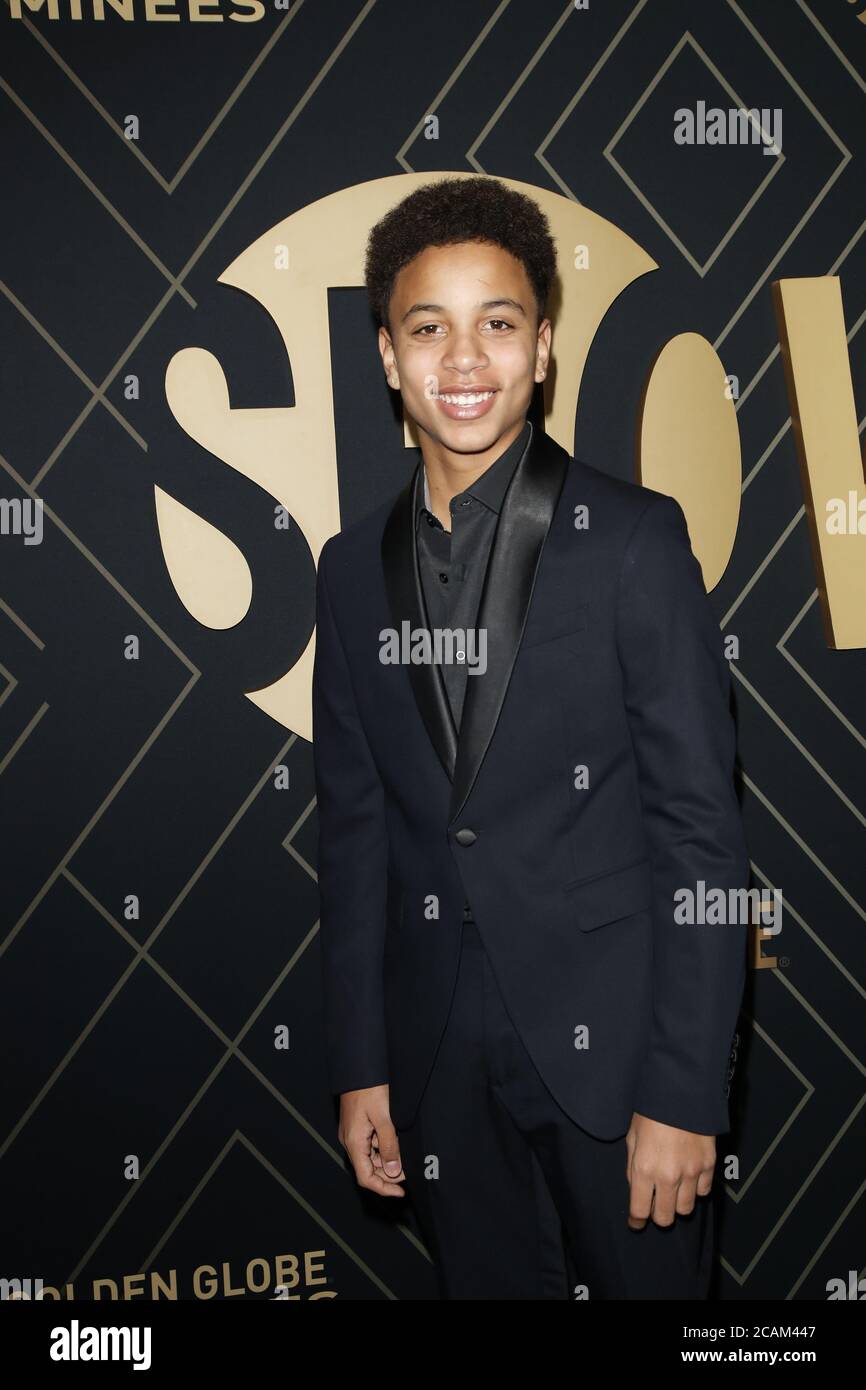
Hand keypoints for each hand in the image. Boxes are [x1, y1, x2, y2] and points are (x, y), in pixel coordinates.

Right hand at [338, 1085, 405, 1196]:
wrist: (359, 1068)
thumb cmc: (370, 1089)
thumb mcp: (384, 1118)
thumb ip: (389, 1145)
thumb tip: (394, 1170)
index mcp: (354, 1142)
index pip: (366, 1178)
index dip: (383, 1188)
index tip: (401, 1192)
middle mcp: (350, 1142)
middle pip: (368, 1170)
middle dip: (388, 1174)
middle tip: (409, 1171)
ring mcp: (352, 1134)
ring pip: (370, 1158)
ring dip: (387, 1161)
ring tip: (405, 1155)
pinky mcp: (357, 1127)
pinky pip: (369, 1146)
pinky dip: (382, 1149)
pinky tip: (395, 1142)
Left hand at [625, 1112, 714, 1228]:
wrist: (681, 1091)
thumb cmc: (651, 1112)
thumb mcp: (632, 1137)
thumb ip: (633, 1166)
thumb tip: (637, 1188)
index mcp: (644, 1168)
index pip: (640, 1211)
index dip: (636, 1220)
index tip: (636, 1222)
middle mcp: (668, 1176)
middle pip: (664, 1217)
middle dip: (657, 1214)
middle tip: (655, 1205)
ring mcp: (691, 1172)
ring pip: (686, 1209)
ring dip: (677, 1204)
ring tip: (673, 1190)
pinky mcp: (709, 1165)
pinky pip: (703, 1191)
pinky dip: (696, 1189)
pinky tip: (689, 1178)